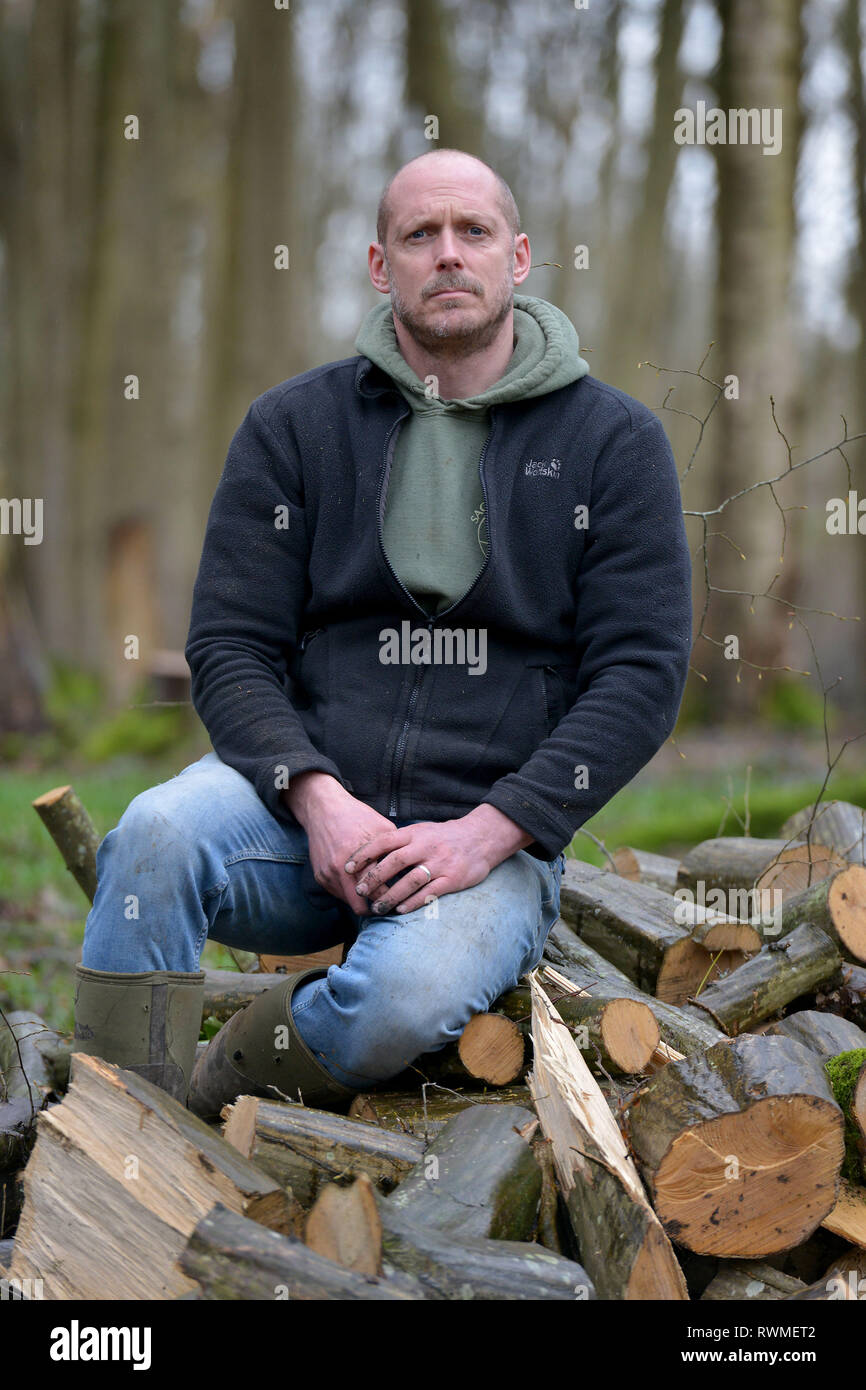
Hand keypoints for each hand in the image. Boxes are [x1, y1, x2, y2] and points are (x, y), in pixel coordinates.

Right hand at [282, 772, 396, 910]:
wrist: (324, 809)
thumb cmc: (357, 816)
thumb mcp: (382, 828)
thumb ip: (395, 849)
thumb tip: (411, 868)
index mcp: (360, 856)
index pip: (379, 890)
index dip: (392, 897)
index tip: (400, 898)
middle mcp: (341, 868)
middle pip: (361, 905)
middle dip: (375, 906)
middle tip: (388, 904)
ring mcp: (328, 874)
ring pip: (349, 903)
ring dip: (361, 900)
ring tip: (375, 895)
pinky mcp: (319, 876)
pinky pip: (338, 894)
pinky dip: (350, 892)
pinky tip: (360, 884)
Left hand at [345, 805, 533, 915]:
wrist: (481, 838)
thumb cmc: (445, 837)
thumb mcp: (422, 831)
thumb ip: (400, 842)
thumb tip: (371, 854)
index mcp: (415, 833)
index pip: (384, 841)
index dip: (364, 854)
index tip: (347, 867)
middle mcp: (426, 847)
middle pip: (395, 861)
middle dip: (374, 877)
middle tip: (359, 891)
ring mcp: (440, 863)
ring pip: (411, 880)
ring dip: (392, 896)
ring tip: (378, 908)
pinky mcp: (453, 878)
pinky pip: (430, 892)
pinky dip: (414, 902)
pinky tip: (401, 910)